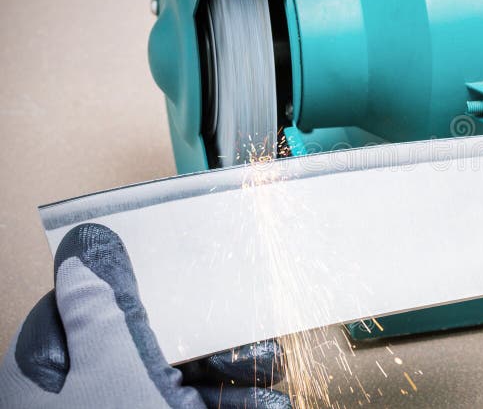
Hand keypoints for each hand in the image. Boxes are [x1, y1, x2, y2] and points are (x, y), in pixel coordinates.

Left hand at [0, 223, 290, 407]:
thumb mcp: (108, 374)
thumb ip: (99, 310)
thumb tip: (82, 249)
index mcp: (54, 370)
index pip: (94, 304)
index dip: (142, 284)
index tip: (185, 268)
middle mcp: (92, 390)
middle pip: (154, 338)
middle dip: (207, 336)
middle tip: (244, 334)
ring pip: (187, 374)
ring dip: (235, 372)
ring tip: (268, 372)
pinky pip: (205, 404)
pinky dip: (239, 402)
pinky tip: (269, 403)